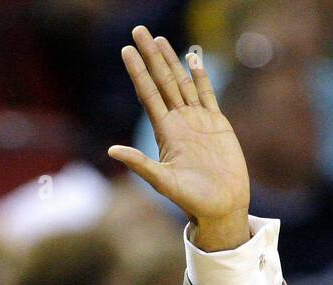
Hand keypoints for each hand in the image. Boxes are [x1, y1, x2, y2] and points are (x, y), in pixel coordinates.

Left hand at [108, 26, 250, 250]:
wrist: (221, 206)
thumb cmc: (191, 200)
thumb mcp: (162, 181)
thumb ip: (139, 164)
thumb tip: (110, 151)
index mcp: (165, 132)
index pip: (147, 93)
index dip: (137, 72)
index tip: (126, 51)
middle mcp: (179, 122)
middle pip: (162, 81)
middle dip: (151, 56)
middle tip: (139, 30)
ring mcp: (198, 120)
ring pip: (182, 82)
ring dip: (171, 61)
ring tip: (160, 40)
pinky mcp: (218, 124)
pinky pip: (207, 94)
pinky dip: (200, 76)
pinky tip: (193, 60)